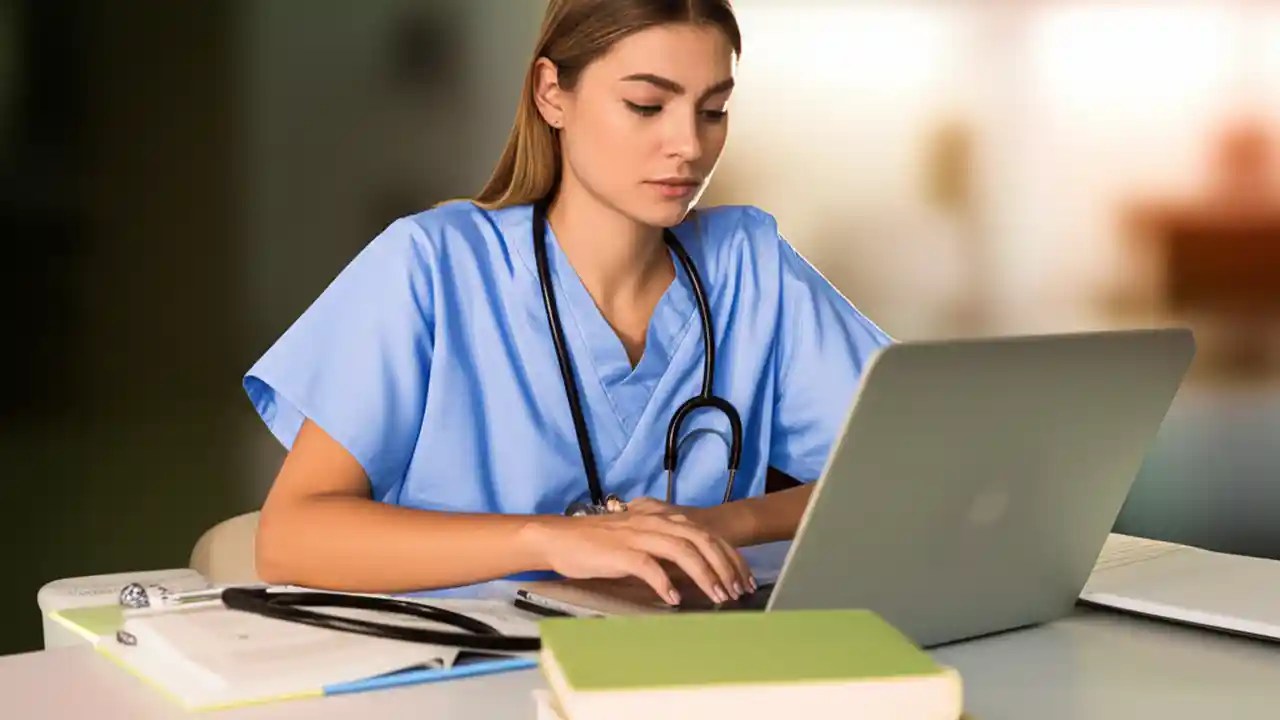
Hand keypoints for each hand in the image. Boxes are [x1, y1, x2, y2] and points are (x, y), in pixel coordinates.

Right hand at [523, 510, 755, 605]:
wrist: (560, 537)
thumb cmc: (599, 543)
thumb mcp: (639, 539)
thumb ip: (666, 548)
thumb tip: (694, 570)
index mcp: (662, 518)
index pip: (707, 534)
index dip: (730, 556)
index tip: (744, 578)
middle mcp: (654, 522)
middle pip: (702, 540)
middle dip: (725, 566)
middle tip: (737, 591)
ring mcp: (638, 535)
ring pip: (682, 550)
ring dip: (704, 575)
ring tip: (717, 597)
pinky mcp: (620, 552)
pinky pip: (649, 566)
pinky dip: (665, 582)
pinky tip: (675, 599)